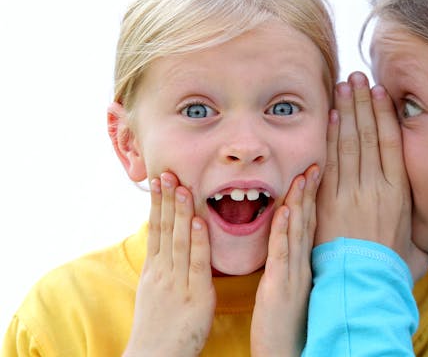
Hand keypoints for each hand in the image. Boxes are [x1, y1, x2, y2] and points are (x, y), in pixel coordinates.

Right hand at [123, 172, 215, 356]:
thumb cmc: (158, 329)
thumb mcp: (155, 293)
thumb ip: (163, 268)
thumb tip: (165, 247)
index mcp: (154, 270)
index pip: (157, 229)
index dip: (158, 204)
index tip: (160, 180)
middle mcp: (163, 272)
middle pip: (165, 229)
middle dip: (167, 199)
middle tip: (168, 172)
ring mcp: (177, 282)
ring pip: (179, 240)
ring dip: (181, 212)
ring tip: (182, 186)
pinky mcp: (195, 295)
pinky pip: (197, 263)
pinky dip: (198, 241)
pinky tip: (200, 221)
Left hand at [251, 164, 319, 356]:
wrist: (287, 356)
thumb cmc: (288, 326)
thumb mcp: (294, 291)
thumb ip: (295, 267)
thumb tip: (297, 249)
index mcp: (304, 265)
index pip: (310, 225)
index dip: (312, 198)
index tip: (314, 172)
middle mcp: (303, 266)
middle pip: (308, 222)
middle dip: (311, 191)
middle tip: (316, 163)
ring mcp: (294, 275)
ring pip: (298, 232)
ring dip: (301, 201)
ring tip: (305, 175)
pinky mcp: (280, 287)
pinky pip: (283, 254)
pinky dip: (285, 230)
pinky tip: (287, 209)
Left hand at [316, 72, 427, 279]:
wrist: (362, 286)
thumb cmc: (392, 268)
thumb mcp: (417, 243)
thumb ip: (417, 222)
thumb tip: (424, 214)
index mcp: (400, 192)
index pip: (391, 142)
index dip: (385, 114)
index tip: (380, 92)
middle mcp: (377, 186)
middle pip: (368, 135)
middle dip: (361, 103)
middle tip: (355, 76)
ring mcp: (351, 191)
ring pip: (349, 142)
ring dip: (345, 112)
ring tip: (342, 86)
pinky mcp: (329, 200)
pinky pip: (330, 161)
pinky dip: (330, 137)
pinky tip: (329, 116)